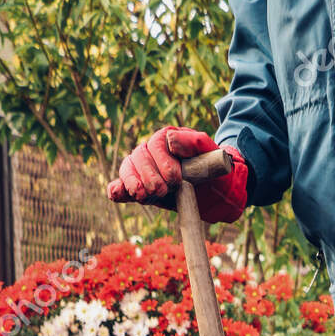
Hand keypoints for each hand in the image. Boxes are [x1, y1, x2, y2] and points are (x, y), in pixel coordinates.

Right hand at [108, 127, 248, 223]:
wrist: (218, 193)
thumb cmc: (215, 171)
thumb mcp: (212, 154)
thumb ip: (195, 143)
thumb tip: (171, 141)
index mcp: (168, 139)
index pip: (156, 145)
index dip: (162, 162)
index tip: (175, 179)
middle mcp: (152, 152)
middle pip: (139, 157)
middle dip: (149, 176)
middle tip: (163, 191)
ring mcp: (144, 171)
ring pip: (128, 170)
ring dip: (133, 183)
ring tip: (144, 196)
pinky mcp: (141, 190)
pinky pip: (123, 187)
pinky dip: (118, 190)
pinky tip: (116, 194)